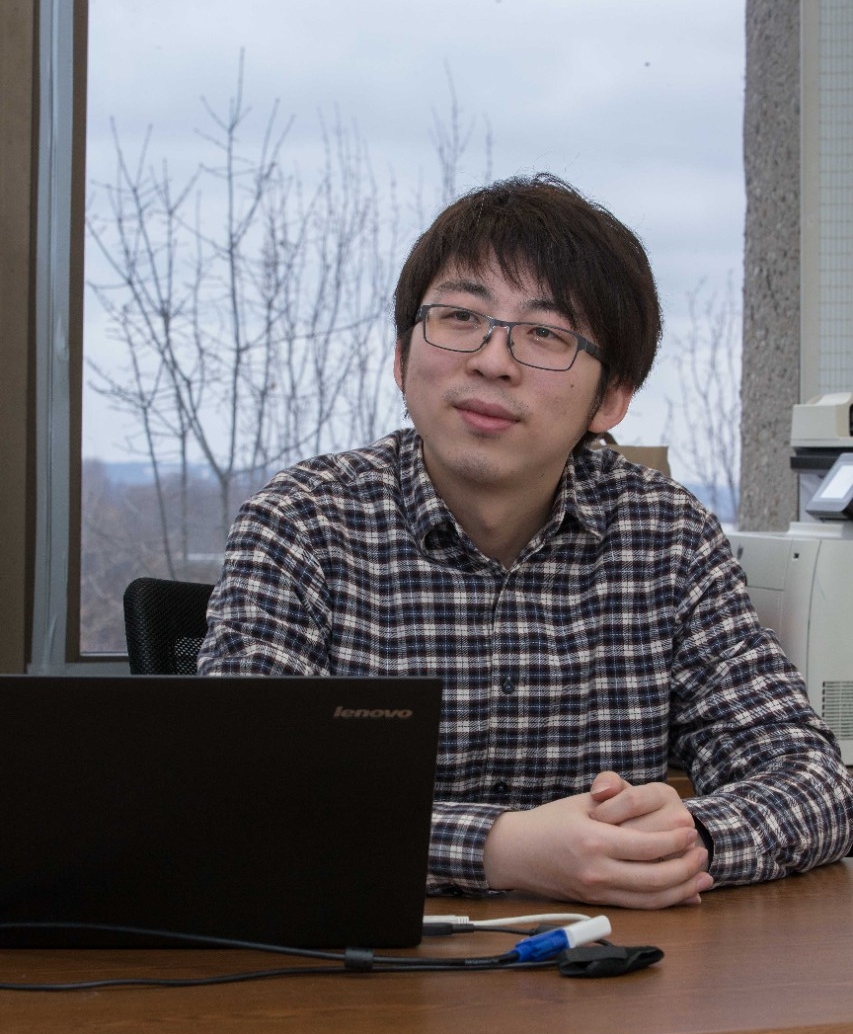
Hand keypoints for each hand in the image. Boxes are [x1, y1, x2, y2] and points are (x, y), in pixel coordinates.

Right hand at [482, 773, 711, 908]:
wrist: (515, 852)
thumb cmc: (549, 821)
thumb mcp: (582, 803)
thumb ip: (618, 805)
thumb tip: (657, 819)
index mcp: (593, 841)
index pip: (646, 846)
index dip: (674, 841)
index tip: (691, 829)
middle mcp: (596, 870)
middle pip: (654, 878)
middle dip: (685, 867)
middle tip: (702, 853)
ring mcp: (596, 891)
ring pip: (650, 899)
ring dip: (681, 889)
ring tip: (700, 876)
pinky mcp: (596, 901)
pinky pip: (638, 906)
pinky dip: (664, 901)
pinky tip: (682, 893)